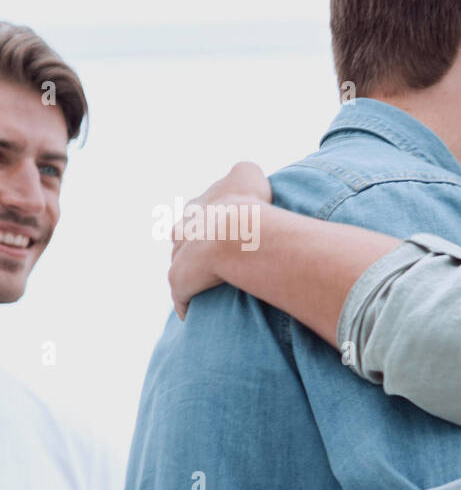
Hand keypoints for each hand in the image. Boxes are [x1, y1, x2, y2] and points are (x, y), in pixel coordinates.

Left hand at [168, 161, 270, 319]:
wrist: (235, 232)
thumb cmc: (250, 204)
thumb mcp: (249, 176)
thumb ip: (246, 175)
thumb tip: (248, 176)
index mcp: (201, 204)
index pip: (200, 209)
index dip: (213, 220)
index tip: (227, 230)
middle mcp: (185, 226)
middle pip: (183, 236)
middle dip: (194, 245)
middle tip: (214, 260)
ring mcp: (181, 253)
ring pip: (180, 264)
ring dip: (191, 275)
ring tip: (208, 287)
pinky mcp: (180, 279)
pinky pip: (182, 295)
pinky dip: (186, 304)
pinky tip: (193, 314)